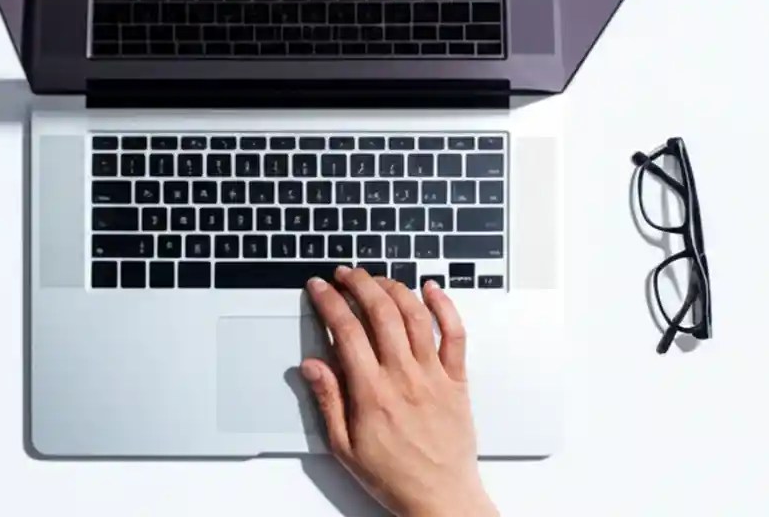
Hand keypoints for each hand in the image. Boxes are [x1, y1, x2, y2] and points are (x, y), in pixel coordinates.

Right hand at [302, 267, 497, 516]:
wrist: (440, 498)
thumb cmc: (393, 476)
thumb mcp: (344, 447)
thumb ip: (328, 401)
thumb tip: (311, 365)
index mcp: (372, 394)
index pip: (346, 331)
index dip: (329, 301)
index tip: (319, 287)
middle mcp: (404, 378)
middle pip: (380, 312)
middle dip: (359, 284)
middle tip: (345, 274)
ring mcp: (434, 376)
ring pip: (415, 316)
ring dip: (394, 288)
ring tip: (376, 279)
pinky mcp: (457, 380)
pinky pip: (455, 334)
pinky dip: (445, 306)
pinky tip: (431, 289)